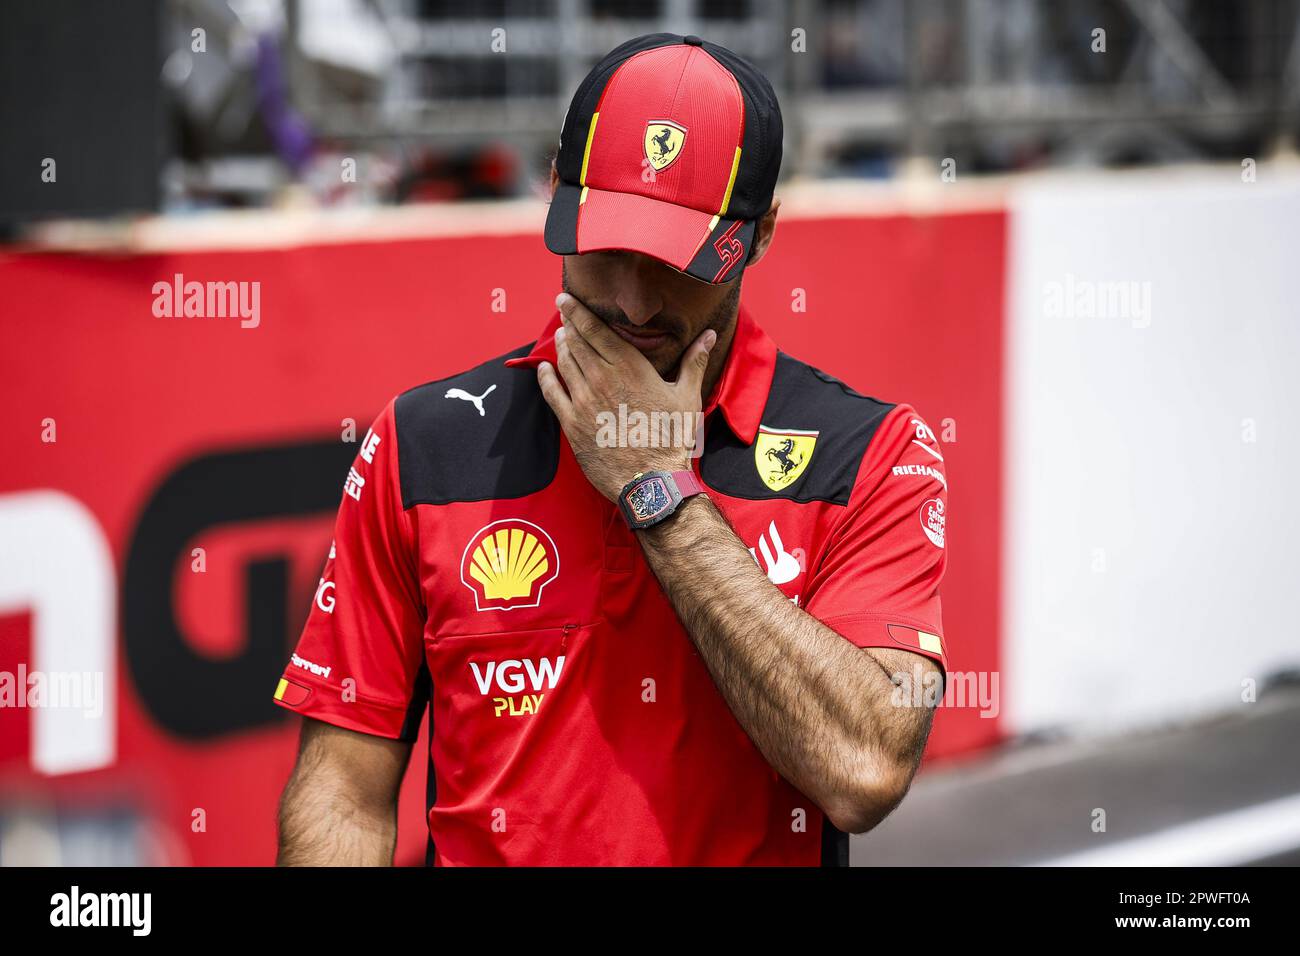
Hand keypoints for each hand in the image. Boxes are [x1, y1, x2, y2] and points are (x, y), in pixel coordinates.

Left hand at [537, 292, 716, 501]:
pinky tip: (544, 368)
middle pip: (578, 342)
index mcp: (630, 368)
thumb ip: (693, 361)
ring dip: (561, 346)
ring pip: (565, 363)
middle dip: (567, 322)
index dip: (579, 311)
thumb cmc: (671, 439)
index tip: (566, 298)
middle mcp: (602, 379)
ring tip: (561, 335)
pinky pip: (552, 393)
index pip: (597, 330)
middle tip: (561, 309)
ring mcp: (584, 401)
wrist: (651, 480)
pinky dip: (546, 377)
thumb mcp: (686, 396)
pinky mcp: (572, 423)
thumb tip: (709, 334)